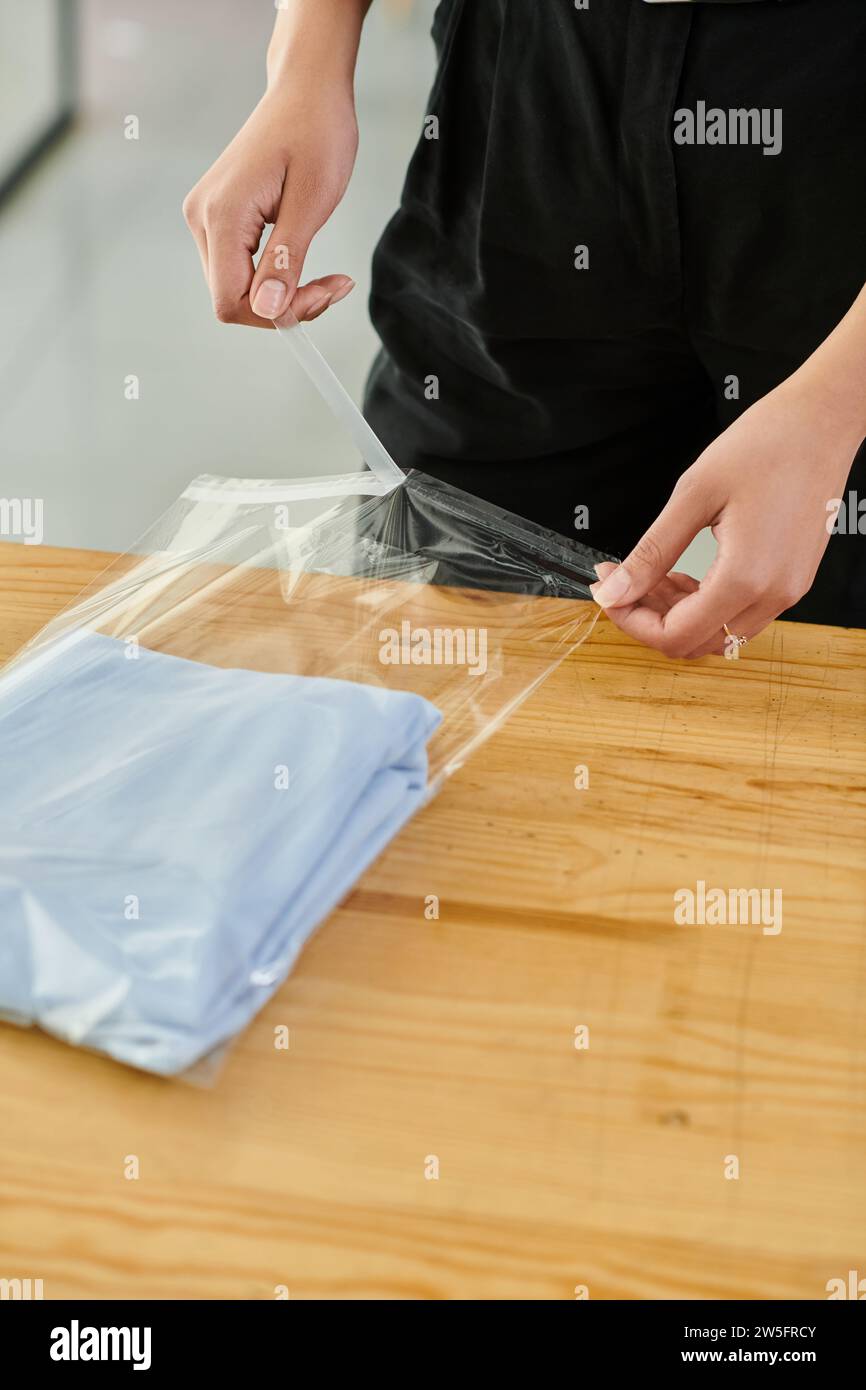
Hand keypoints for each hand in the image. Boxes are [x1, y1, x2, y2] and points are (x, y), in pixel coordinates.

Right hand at [182, 80, 357, 326]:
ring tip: (324, 275)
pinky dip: (273, 276)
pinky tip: (300, 259)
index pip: (230, 301)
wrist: (306, 89)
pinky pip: (239, 267)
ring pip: (235, 287)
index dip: (276, 314)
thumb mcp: (312, 201)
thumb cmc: (316, 132)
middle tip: (333, 285)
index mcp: (221, 214)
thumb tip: (268, 311)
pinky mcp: (217, 216)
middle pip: (231, 298)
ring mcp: (205, 216)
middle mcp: (201, 217)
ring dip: (281, 293)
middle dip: (284, 305)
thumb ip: (286, 260)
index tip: (324, 293)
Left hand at [589, 377, 861, 657]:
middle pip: (695, 644)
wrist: (822, 422)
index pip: (675, 636)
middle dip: (650, 619)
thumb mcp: (693, 495)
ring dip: (677, 614)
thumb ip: (652, 553)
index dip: (631, 621)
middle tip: (623, 581)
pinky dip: (705, 605)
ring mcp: (787, 591)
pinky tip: (685, 573)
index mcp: (746, 578)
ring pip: (717, 634)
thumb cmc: (767, 444)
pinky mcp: (791, 580)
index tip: (608, 593)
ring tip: (652, 574)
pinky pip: (740, 614)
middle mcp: (772, 594)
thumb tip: (615, 590)